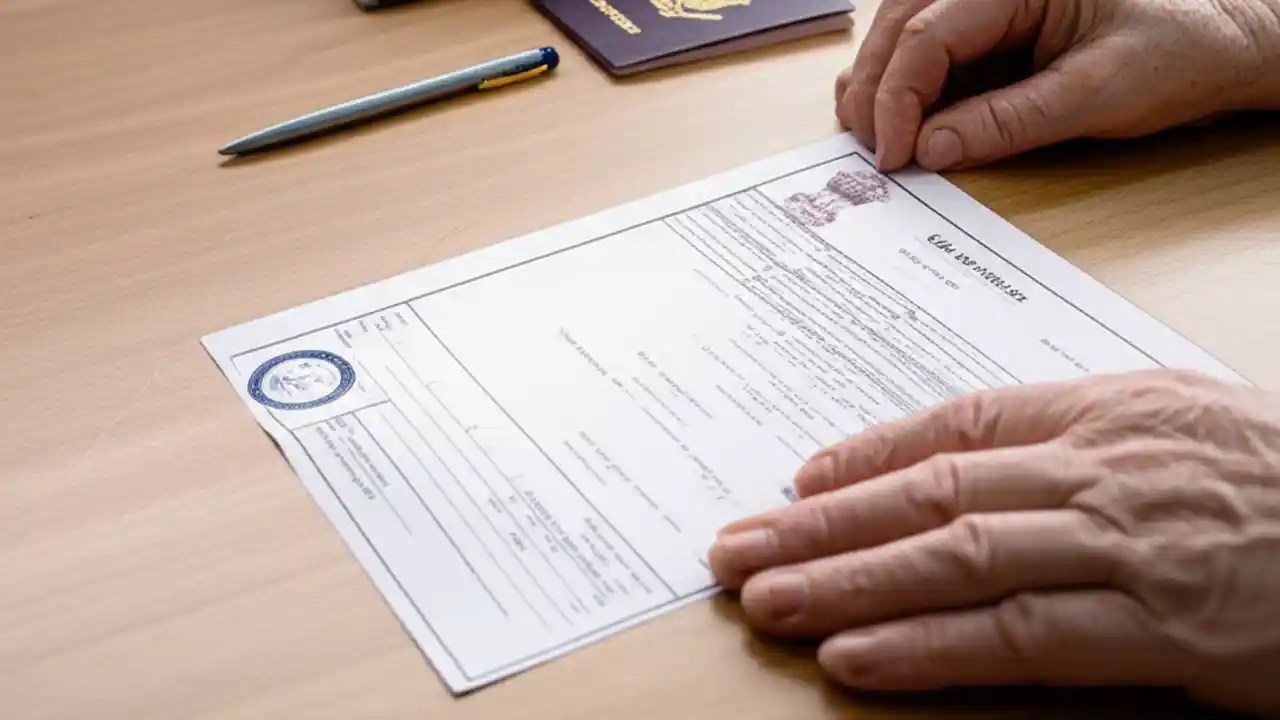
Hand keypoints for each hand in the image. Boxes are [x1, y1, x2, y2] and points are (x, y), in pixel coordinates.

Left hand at [709, 369, 1279, 715]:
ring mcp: (1129, 544)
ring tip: (764, 600)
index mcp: (1110, 410)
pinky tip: (858, 656)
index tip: (797, 481)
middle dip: (819, 523)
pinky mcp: (1163, 627)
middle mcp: (1104, 467)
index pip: (957, 423)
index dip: (866, 454)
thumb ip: (1079, 443)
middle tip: (734, 547)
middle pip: (930, 493)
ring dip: (846, 581)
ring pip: (954, 558)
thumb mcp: (1184, 431)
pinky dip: (930, 648)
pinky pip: (1020, 638)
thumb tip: (970, 469)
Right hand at [835, 0, 1279, 171]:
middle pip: (898, 26)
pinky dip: (901, 85)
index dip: (898, 98)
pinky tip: (891, 119)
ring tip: (876, 142)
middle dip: (875, 93)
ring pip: (900, 34)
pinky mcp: (989, 25)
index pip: (928, 33)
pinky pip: (926, 47)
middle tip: (872, 155)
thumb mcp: (1097, 93)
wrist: (1218, 40)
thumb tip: (932, 151)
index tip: (894, 156)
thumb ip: (1008, 122)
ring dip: (880, 88)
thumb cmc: (1176, 49)